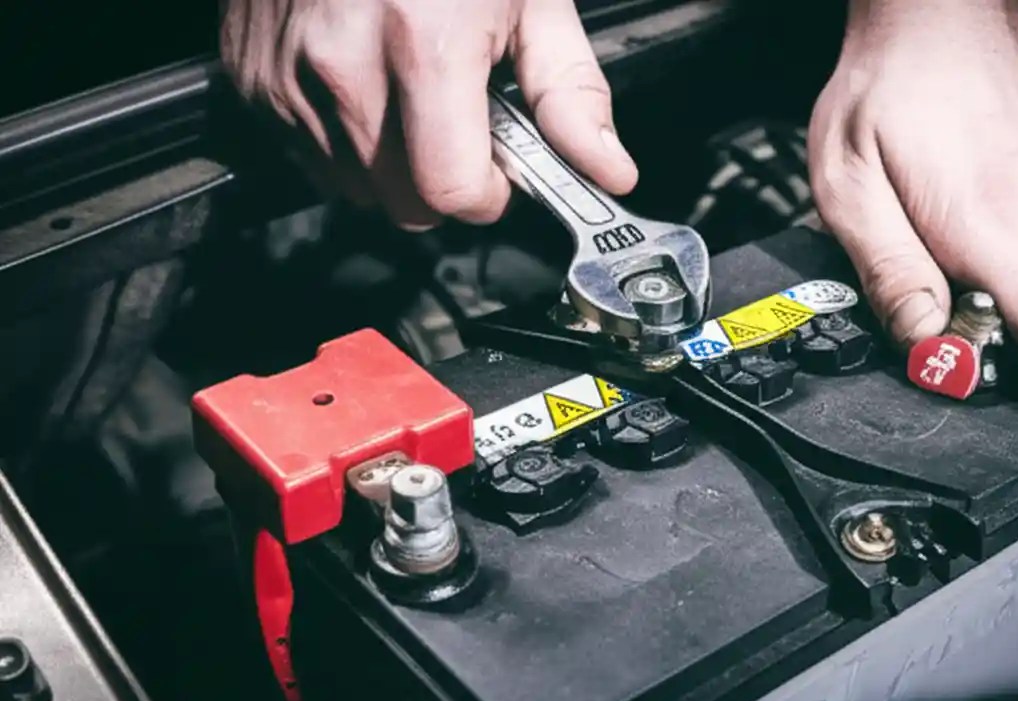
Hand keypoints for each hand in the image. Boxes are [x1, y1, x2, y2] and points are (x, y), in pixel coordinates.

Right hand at [220, 0, 637, 227]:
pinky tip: (363, 81)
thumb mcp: (531, 1)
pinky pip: (306, 154)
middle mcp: (343, 66)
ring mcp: (286, 74)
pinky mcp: (251, 75)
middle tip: (459, 126)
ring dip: (391, 164)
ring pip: (354, 187)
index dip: (487, 194)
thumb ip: (570, 95)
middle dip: (443, 184)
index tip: (499, 172)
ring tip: (409, 91)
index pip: (450, 192)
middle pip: (402, 203)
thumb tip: (606, 172)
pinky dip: (342, 138)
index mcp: (425, 46)